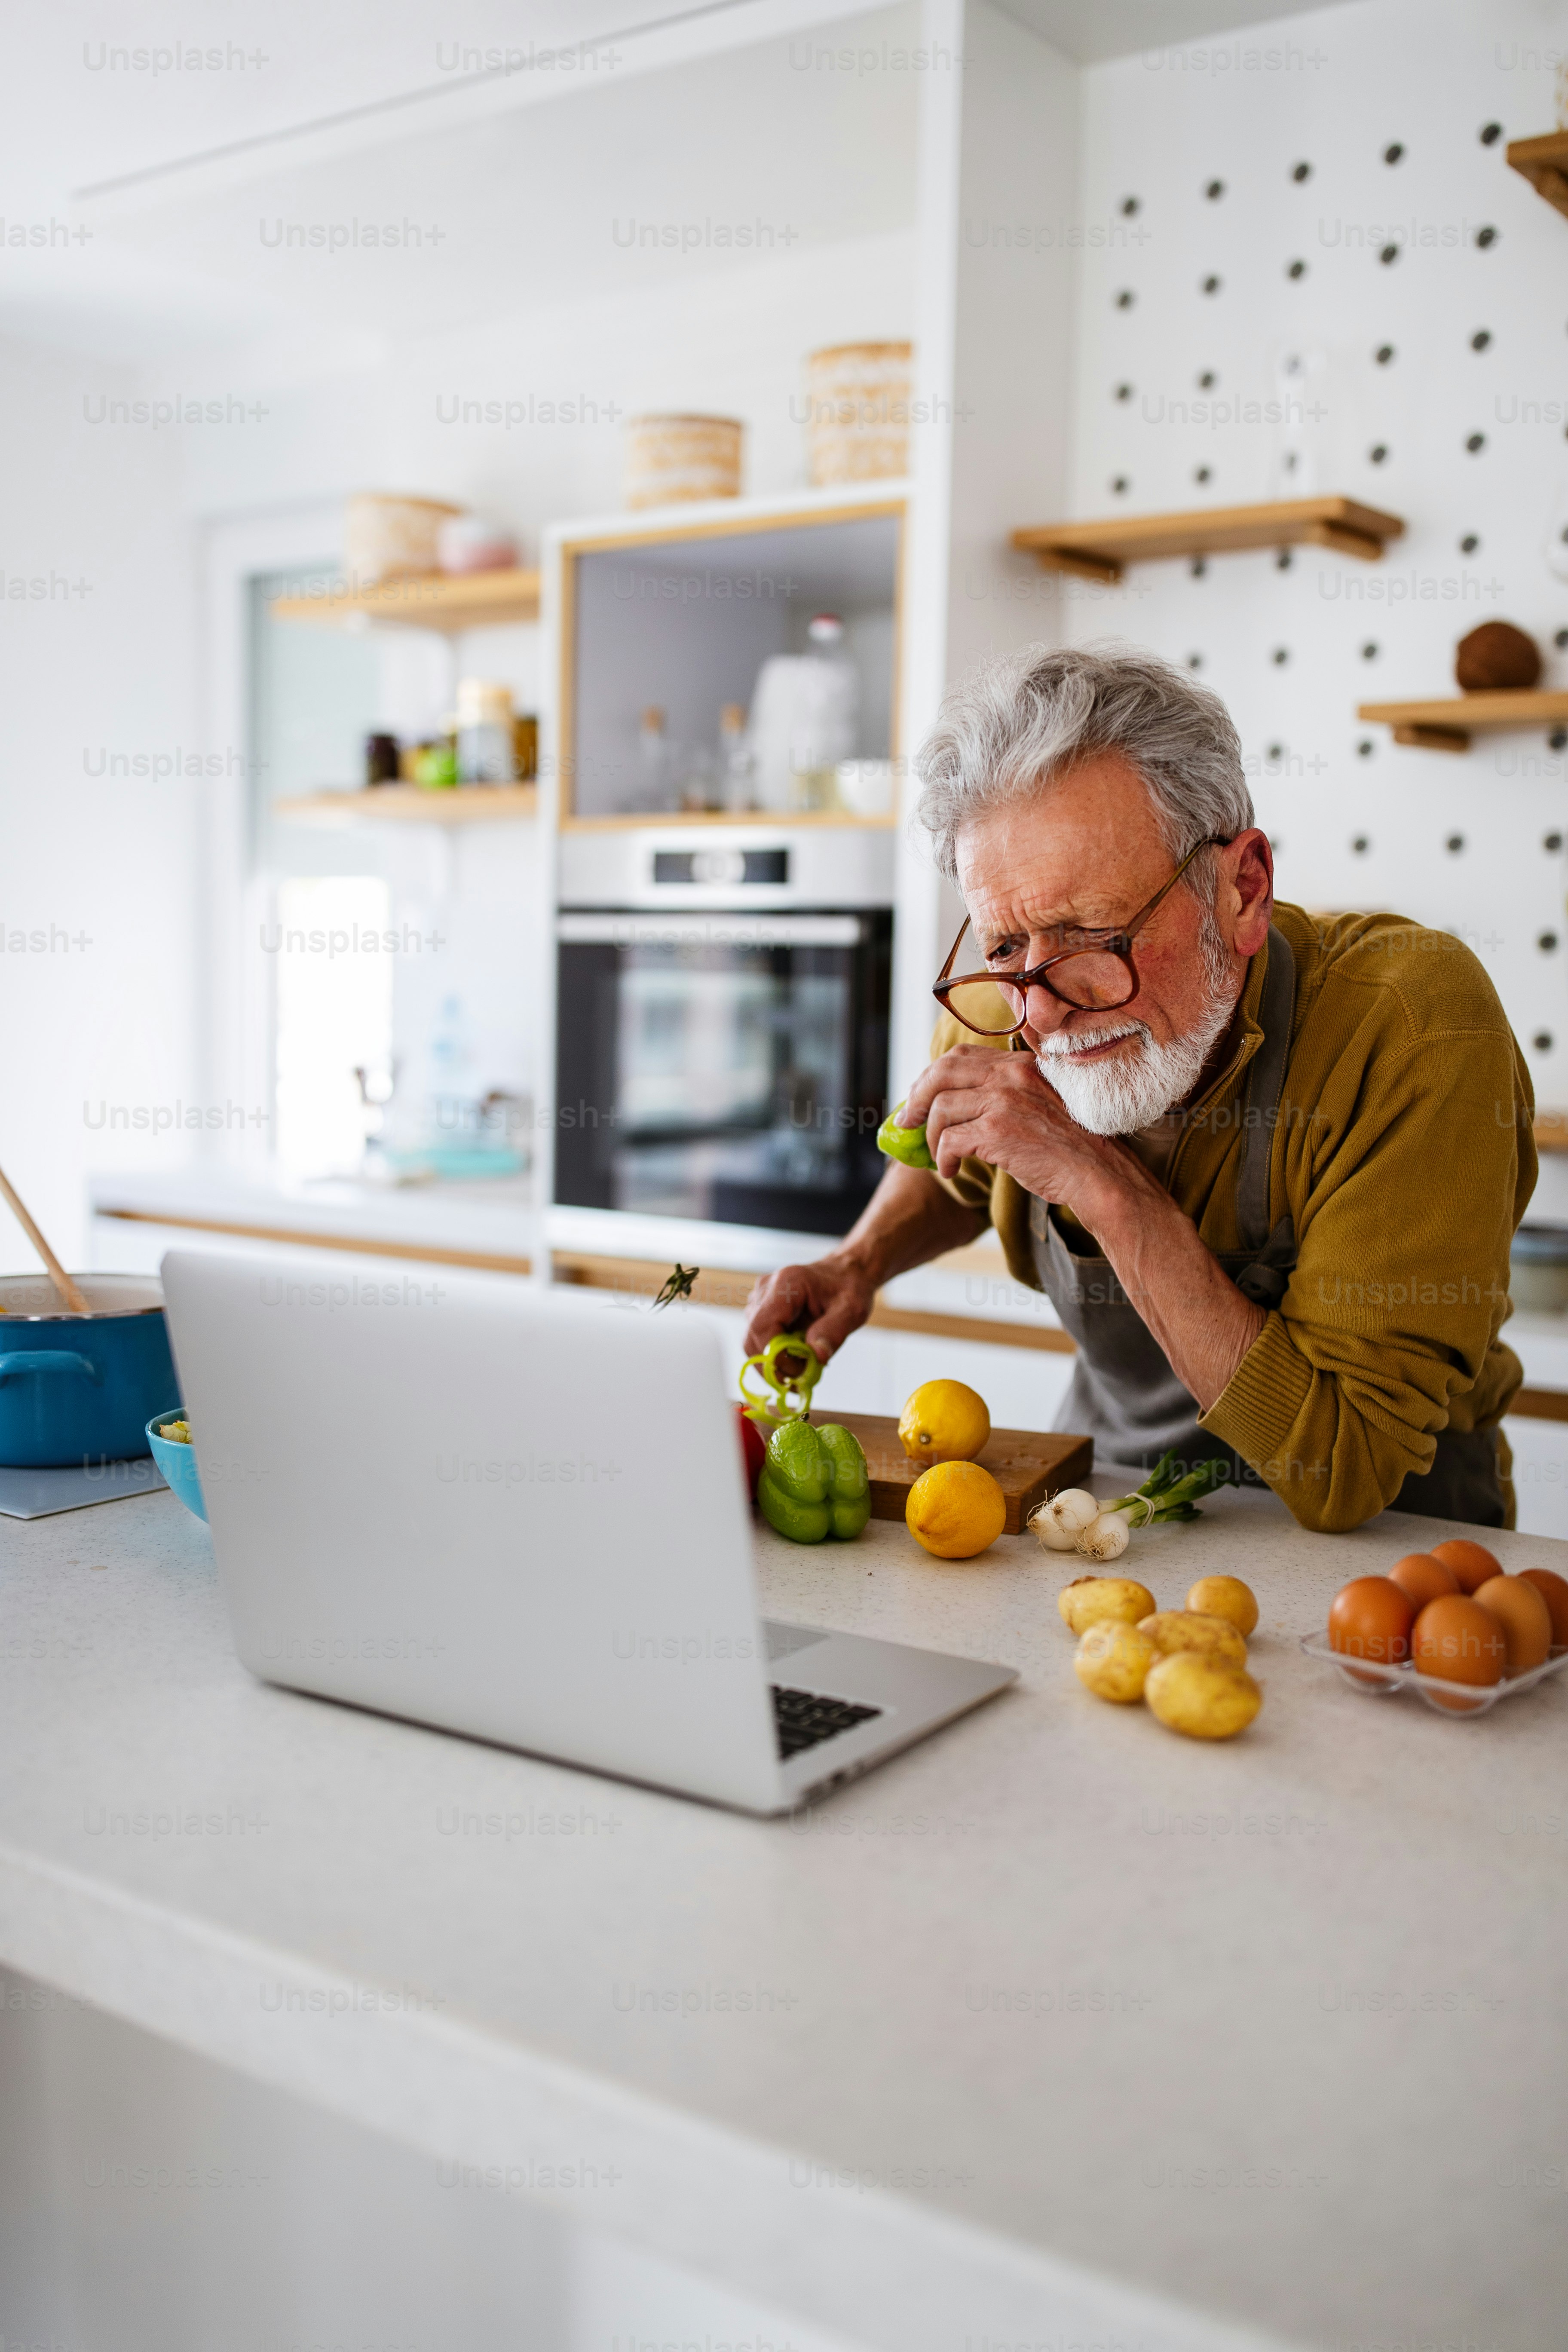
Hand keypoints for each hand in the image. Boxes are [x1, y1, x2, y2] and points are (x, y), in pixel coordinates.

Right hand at [742, 1256, 876, 1364]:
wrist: (844, 1273)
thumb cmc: (848, 1286)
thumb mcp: (851, 1309)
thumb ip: (833, 1331)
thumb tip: (816, 1357)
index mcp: (787, 1283)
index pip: (762, 1324)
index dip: (774, 1355)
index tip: (798, 1372)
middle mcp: (766, 1289)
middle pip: (752, 1337)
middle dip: (772, 1365)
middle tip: (798, 1381)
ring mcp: (760, 1301)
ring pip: (752, 1342)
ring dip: (773, 1363)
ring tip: (801, 1371)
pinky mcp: (762, 1312)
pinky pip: (759, 1341)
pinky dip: (775, 1357)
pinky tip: (796, 1361)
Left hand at [903, 1044, 1119, 1213]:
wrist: (1098, 1172)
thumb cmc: (1071, 1146)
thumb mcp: (1041, 1104)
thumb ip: (1008, 1095)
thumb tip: (961, 1105)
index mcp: (1020, 1065)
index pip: (961, 1056)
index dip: (932, 1076)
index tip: (921, 1097)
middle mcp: (1010, 1075)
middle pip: (941, 1073)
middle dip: (917, 1098)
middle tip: (909, 1122)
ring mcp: (1004, 1101)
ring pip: (941, 1109)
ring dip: (932, 1137)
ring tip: (938, 1157)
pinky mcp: (997, 1131)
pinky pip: (950, 1141)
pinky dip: (943, 1158)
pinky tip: (951, 1170)